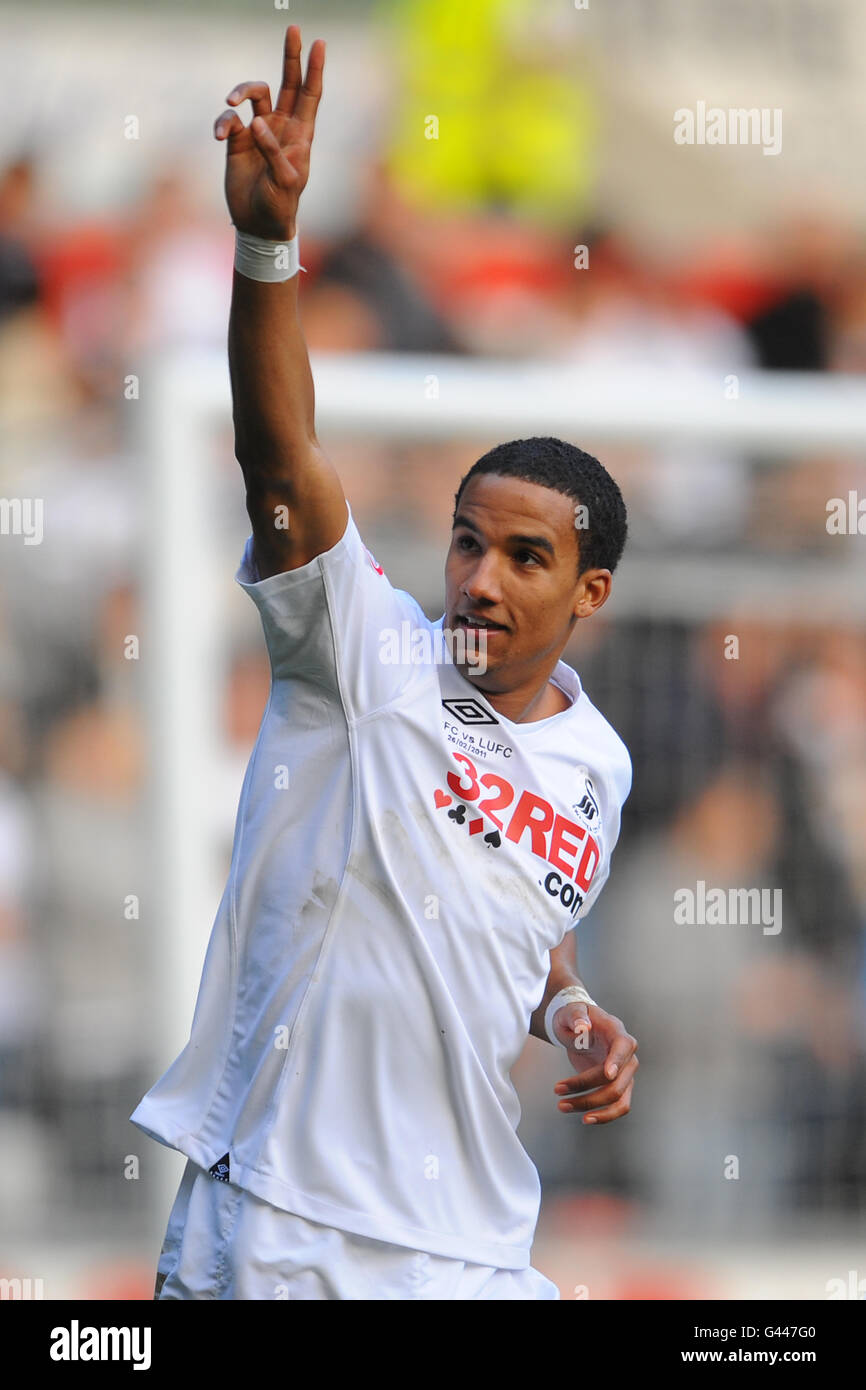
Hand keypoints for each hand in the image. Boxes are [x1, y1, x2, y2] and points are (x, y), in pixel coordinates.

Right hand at [214, 25, 324, 239]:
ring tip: (231, 103)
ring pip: (252, 95)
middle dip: (290, 56)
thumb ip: (272, 150)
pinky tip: (220, 136)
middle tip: (293, 29)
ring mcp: (258, 131)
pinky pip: (228, 120)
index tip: (318, 43)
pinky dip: (222, 123)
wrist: (258, 225)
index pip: (310, 95)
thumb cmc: (280, 206)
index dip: (315, 69)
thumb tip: (255, 121)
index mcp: (300, 134)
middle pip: (286, 82)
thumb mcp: (284, 182)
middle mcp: (281, 126)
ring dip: (241, 91)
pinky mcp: (237, 141)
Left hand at [551, 1002, 637, 1124]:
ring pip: (619, 1099)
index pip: (624, 1046)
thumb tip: (582, 1026)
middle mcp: (627, 1056)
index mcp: (617, 1032)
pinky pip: (617, 1107)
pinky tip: (583, 1117)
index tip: (607, 1074)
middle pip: (616, 1080)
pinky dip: (602, 1115)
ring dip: (593, 1107)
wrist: (580, 1028)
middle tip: (557, 1090)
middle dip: (588, 1090)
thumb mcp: (571, 1011)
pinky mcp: (618, 1087)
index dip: (617, 1060)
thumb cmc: (576, 1017)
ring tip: (563, 1106)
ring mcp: (625, 1074)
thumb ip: (576, 1016)